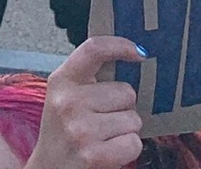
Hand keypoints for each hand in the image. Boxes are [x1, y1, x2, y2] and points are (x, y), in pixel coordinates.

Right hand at [23, 36, 147, 168]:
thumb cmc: (63, 131)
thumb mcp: (65, 96)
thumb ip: (89, 78)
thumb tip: (135, 55)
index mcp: (61, 81)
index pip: (93, 50)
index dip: (120, 46)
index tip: (139, 53)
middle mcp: (68, 102)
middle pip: (126, 92)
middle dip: (123, 107)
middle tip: (102, 119)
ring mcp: (80, 129)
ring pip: (133, 119)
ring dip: (125, 130)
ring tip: (103, 137)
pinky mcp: (94, 155)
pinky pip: (134, 143)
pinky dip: (127, 149)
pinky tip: (108, 151)